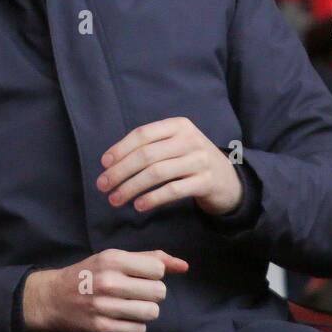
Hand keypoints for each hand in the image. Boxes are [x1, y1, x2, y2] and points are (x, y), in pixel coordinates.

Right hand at [22, 248, 188, 331]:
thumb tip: (184, 266)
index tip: (142, 276)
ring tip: (133, 306)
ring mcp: (103, 306)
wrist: (53, 298)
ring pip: (151, 313)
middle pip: (159, 292)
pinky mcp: (100, 328)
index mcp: (113, 260)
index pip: (158, 268)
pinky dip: (136, 326)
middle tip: (139, 293)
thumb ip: (151, 259)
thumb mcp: (115, 258)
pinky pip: (138, 330)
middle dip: (153, 293)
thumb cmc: (90, 274)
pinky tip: (124, 318)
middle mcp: (108, 281)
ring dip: (146, 311)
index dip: (155, 274)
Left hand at [97, 117, 242, 216]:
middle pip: (147, 155)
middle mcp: (191, 140)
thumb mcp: (176, 144)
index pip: (143, 134)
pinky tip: (139, 206)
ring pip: (157, 173)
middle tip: (103, 186)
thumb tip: (110, 162)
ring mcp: (200, 160)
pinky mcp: (205, 182)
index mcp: (179, 125)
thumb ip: (150, 147)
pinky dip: (152, 199)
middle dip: (120, 172)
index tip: (104, 165)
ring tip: (115, 199)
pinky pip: (172, 190)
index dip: (120, 149)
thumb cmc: (191, 161)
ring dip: (131, 188)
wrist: (228, 179)